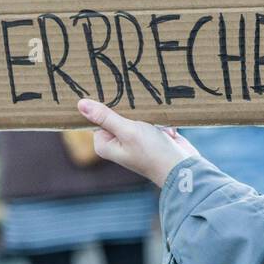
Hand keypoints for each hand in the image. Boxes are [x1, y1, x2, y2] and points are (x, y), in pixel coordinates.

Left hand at [77, 99, 197, 186]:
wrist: (183, 168)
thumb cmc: (153, 153)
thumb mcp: (128, 131)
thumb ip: (105, 117)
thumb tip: (80, 104)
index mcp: (105, 144)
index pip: (97, 117)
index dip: (105, 105)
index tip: (114, 95)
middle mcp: (117, 143)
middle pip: (117, 113)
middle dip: (131, 110)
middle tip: (140, 113)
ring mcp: (134, 140)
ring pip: (137, 114)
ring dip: (148, 116)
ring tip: (156, 126)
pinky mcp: (150, 137)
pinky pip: (151, 120)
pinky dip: (159, 122)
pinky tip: (166, 133)